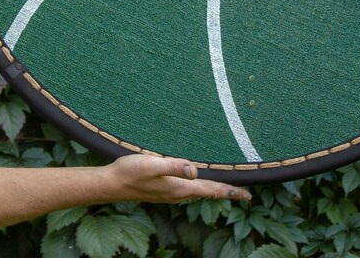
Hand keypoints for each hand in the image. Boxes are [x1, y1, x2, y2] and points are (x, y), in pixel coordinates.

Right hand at [106, 154, 252, 203]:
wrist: (112, 184)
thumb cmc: (131, 172)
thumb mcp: (153, 164)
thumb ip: (174, 166)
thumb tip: (195, 170)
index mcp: (180, 188)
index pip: (211, 190)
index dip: (230, 192)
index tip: (247, 195)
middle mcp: (178, 194)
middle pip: (208, 193)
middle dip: (225, 192)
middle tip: (243, 192)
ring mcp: (170, 194)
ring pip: (198, 193)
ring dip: (213, 190)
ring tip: (225, 187)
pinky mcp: (163, 190)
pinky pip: (188, 190)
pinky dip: (199, 187)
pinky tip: (197, 182)